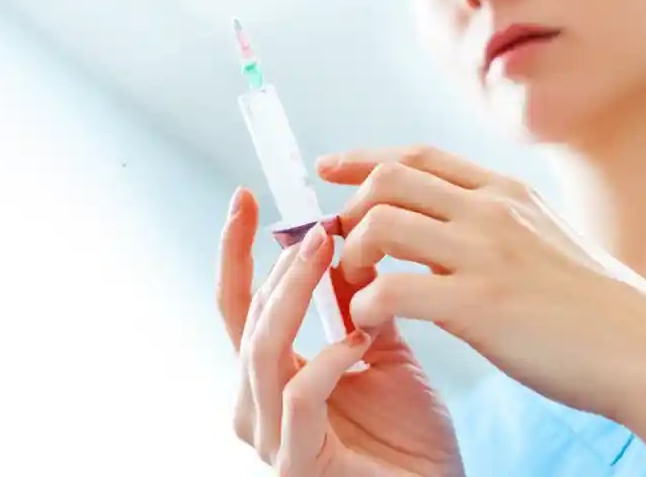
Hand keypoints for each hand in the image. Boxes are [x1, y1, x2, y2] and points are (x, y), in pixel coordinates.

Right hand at [217, 187, 462, 475]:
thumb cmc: (409, 438)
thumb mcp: (381, 352)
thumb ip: (355, 305)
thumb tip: (345, 239)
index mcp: (271, 376)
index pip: (238, 303)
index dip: (236, 249)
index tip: (247, 196)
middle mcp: (257, 405)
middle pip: (248, 319)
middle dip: (283, 266)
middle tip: (318, 225)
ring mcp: (272, 437)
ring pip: (262, 351)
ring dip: (294, 296)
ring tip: (330, 256)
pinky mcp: (298, 462)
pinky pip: (298, 398)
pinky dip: (327, 360)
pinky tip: (359, 338)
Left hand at [318, 145, 645, 422]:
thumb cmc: (601, 309)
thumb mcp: (551, 239)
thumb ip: (504, 228)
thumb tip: (461, 233)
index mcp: (507, 194)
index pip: (419, 157)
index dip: (366, 159)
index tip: (331, 167)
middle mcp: (491, 212)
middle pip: (389, 180)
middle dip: (349, 208)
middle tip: (338, 244)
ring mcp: (484, 254)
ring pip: (380, 225)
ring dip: (351, 255)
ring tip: (355, 285)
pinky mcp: (478, 305)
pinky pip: (391, 291)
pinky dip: (365, 306)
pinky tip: (370, 325)